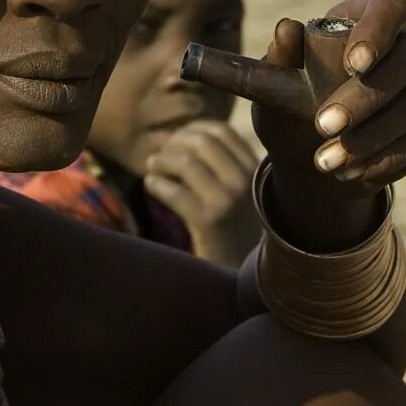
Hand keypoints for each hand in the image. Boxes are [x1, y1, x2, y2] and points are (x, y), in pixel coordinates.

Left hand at [142, 121, 262, 265]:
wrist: (243, 277)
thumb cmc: (233, 230)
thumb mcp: (237, 192)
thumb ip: (215, 163)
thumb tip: (169, 135)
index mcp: (255, 170)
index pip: (222, 131)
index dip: (192, 128)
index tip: (175, 139)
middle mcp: (245, 182)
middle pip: (202, 142)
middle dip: (174, 142)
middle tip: (159, 154)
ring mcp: (228, 201)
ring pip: (186, 163)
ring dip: (162, 161)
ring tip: (151, 167)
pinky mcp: (209, 222)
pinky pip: (175, 192)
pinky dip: (157, 183)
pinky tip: (150, 184)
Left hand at [259, 0, 405, 195]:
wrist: (306, 149)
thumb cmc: (291, 97)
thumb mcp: (275, 80)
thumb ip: (280, 56)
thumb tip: (286, 29)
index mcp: (365, 18)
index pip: (390, 6)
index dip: (378, 30)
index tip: (353, 63)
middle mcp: (403, 47)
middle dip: (367, 96)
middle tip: (322, 125)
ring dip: (372, 137)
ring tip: (325, 161)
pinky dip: (385, 160)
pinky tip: (351, 173)